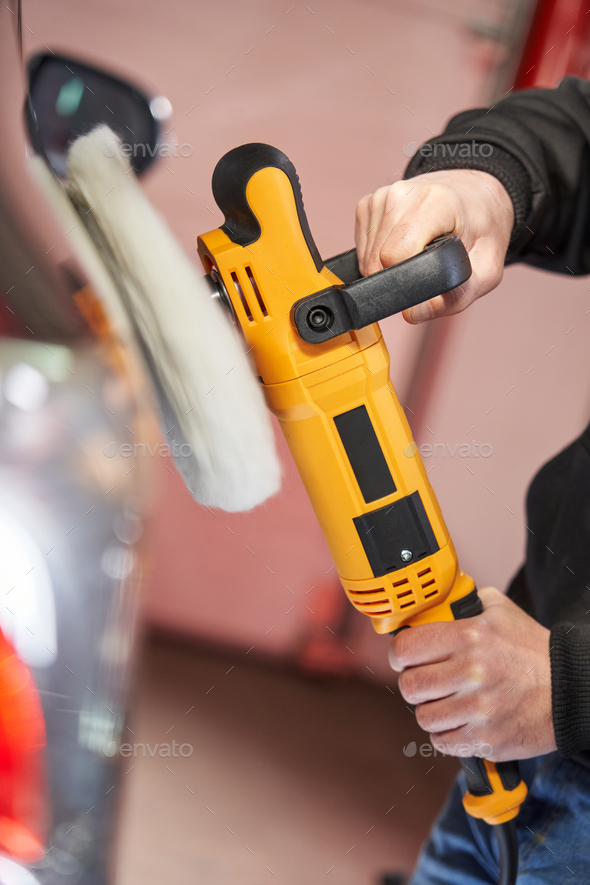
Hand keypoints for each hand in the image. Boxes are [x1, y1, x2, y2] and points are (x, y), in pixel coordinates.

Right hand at [355, 170, 513, 322]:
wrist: (477, 195)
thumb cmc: (483, 228)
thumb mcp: (486, 271)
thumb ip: (454, 298)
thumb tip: (412, 313)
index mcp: (435, 202)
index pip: (395, 253)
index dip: (405, 280)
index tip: (424, 281)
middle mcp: (402, 194)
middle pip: (378, 259)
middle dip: (398, 276)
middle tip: (428, 265)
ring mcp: (382, 196)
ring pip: (368, 256)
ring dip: (388, 267)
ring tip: (419, 252)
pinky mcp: (369, 203)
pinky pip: (363, 247)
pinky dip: (379, 255)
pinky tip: (404, 245)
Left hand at [389, 587, 555, 760]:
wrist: (572, 689)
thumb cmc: (533, 650)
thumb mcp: (501, 612)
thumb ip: (466, 605)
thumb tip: (434, 604)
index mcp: (470, 637)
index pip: (407, 647)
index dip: (399, 654)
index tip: (403, 658)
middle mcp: (472, 672)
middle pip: (410, 686)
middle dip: (414, 684)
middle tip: (428, 681)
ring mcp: (479, 709)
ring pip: (424, 717)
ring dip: (431, 711)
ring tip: (448, 702)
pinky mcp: (487, 739)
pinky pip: (442, 742)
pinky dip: (447, 734)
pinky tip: (461, 721)